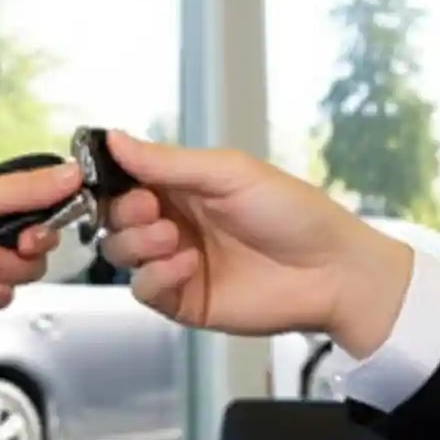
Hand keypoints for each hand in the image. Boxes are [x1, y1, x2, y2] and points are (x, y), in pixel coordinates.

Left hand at [0, 161, 83, 328]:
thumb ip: (27, 189)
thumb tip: (73, 172)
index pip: (36, 197)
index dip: (52, 209)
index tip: (54, 216)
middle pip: (37, 237)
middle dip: (32, 244)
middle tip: (19, 243)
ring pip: (24, 270)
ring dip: (10, 270)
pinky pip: (3, 296)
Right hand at [99, 131, 413, 357]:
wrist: (331, 272)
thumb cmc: (292, 213)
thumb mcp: (229, 173)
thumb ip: (167, 161)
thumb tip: (114, 139)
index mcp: (181, 186)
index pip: (124, 179)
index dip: (109, 179)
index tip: (108, 176)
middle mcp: (171, 222)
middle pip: (113, 218)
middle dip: (123, 212)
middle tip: (152, 209)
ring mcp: (174, 263)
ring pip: (120, 252)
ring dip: (137, 242)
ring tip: (173, 238)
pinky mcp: (182, 300)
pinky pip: (143, 289)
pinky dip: (156, 275)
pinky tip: (188, 264)